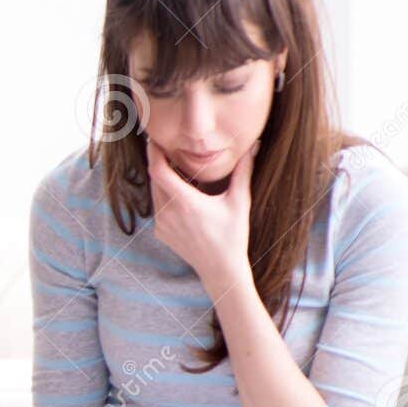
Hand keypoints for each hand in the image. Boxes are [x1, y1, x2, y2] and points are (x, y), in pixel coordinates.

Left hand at [147, 136, 257, 295]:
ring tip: (176, 165)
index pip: (159, 171)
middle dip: (159, 161)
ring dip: (162, 178)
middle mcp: (168, 214)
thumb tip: (253, 145)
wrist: (220, 268)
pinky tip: (179, 190)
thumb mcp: (240, 201)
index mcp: (185, 203)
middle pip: (155, 179)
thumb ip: (243, 171)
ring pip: (155, 193)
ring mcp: (162, 225)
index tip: (154, 139)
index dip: (153, 153)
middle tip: (167, 146)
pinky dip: (164, 195)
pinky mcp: (160, 232)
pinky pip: (158, 207)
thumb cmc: (232, 235)